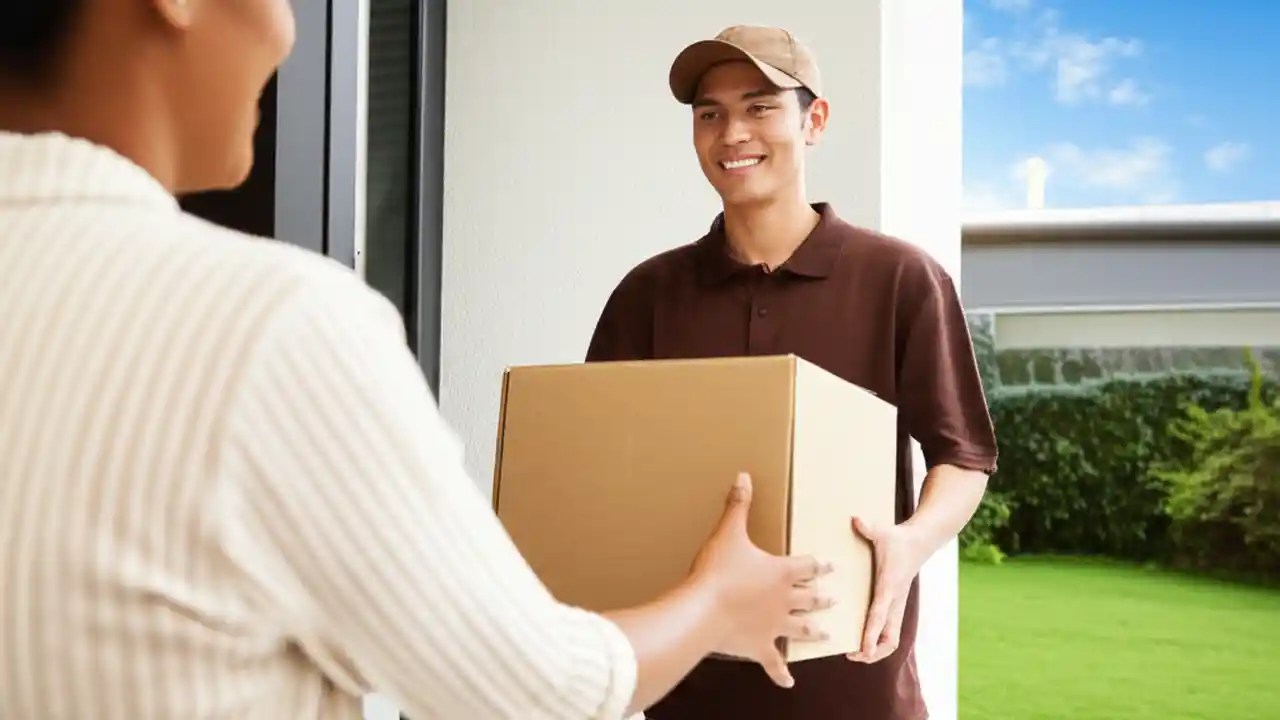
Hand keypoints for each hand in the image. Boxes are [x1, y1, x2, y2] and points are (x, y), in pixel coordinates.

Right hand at [690, 472, 835, 687]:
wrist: (704, 612)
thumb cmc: (717, 571)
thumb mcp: (728, 532)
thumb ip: (738, 505)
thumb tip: (744, 475)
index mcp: (781, 572)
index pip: (808, 566)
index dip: (819, 565)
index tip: (831, 565)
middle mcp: (785, 600)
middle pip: (810, 598)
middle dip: (823, 598)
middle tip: (835, 599)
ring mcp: (774, 627)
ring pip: (801, 630)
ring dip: (813, 631)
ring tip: (826, 634)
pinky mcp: (760, 647)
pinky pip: (775, 664)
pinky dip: (782, 674)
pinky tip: (790, 683)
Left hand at [847, 516, 927, 663]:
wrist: (921, 541)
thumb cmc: (898, 539)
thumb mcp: (882, 532)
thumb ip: (867, 528)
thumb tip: (854, 518)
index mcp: (889, 587)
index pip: (878, 615)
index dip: (870, 634)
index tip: (862, 651)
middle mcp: (895, 600)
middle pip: (890, 637)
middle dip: (873, 651)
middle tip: (852, 656)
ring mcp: (897, 605)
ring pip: (892, 637)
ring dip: (877, 649)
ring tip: (856, 653)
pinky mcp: (896, 604)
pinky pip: (890, 629)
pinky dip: (879, 639)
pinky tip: (863, 641)